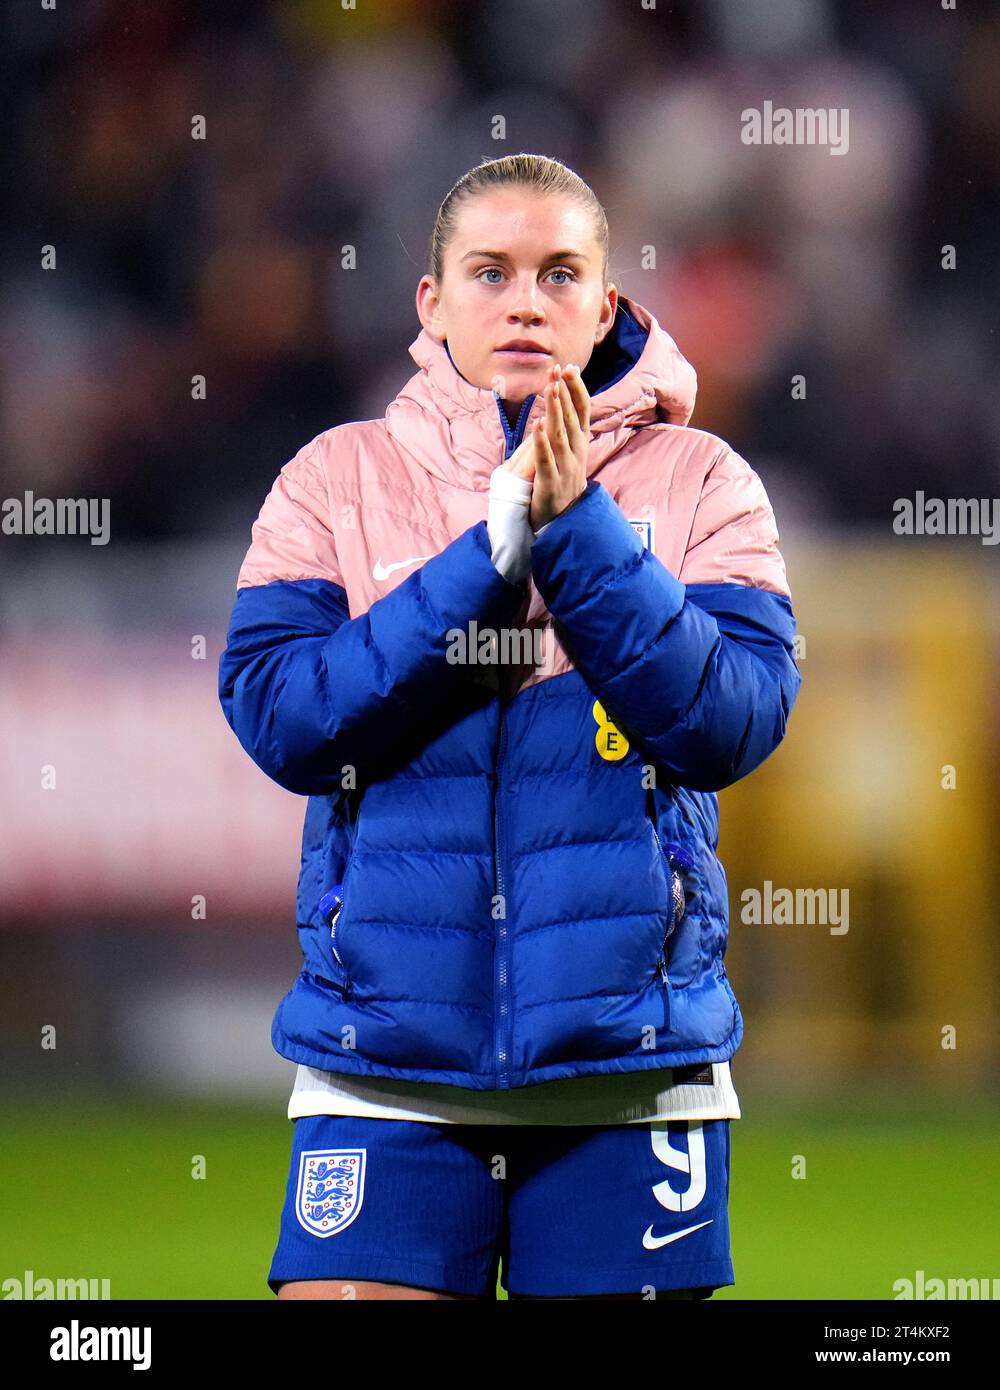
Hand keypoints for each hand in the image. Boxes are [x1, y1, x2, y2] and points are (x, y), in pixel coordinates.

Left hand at [503, 363, 590, 532]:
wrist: (565, 518)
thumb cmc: (563, 479)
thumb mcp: (571, 451)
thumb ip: (569, 426)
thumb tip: (566, 396)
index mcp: (581, 442)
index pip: (582, 409)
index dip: (577, 388)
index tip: (569, 368)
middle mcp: (577, 452)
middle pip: (571, 417)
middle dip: (564, 393)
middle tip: (558, 370)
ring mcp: (565, 468)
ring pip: (560, 434)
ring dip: (555, 410)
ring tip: (550, 389)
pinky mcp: (550, 483)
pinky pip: (545, 459)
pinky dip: (541, 442)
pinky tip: (537, 425)